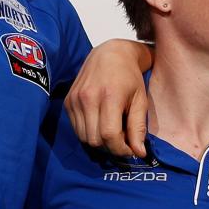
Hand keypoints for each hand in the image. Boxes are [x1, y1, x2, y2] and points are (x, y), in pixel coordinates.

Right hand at [65, 40, 153, 158]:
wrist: (110, 54)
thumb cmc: (130, 77)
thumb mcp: (140, 101)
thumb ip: (138, 128)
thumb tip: (139, 154)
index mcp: (109, 96)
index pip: (110, 135)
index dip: (121, 149)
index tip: (131, 150)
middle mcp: (88, 98)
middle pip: (95, 140)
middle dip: (110, 148)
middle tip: (123, 142)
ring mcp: (75, 100)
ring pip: (84, 137)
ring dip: (99, 142)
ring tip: (112, 133)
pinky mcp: (68, 102)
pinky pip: (76, 129)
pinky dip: (88, 133)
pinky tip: (100, 124)